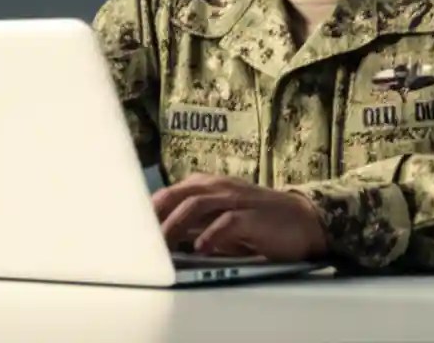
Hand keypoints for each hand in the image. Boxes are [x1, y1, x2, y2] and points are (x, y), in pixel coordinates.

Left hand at [152, 173, 327, 261]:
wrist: (302, 220)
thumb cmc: (255, 220)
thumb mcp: (220, 217)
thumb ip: (192, 222)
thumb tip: (159, 236)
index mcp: (207, 185)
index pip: (169, 193)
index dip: (148, 209)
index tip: (131, 227)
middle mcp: (218, 187)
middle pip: (178, 195)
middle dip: (156, 216)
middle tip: (141, 238)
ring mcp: (236, 199)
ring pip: (197, 205)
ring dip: (176, 225)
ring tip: (163, 244)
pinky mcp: (253, 216)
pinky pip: (228, 222)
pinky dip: (212, 234)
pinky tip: (201, 248)